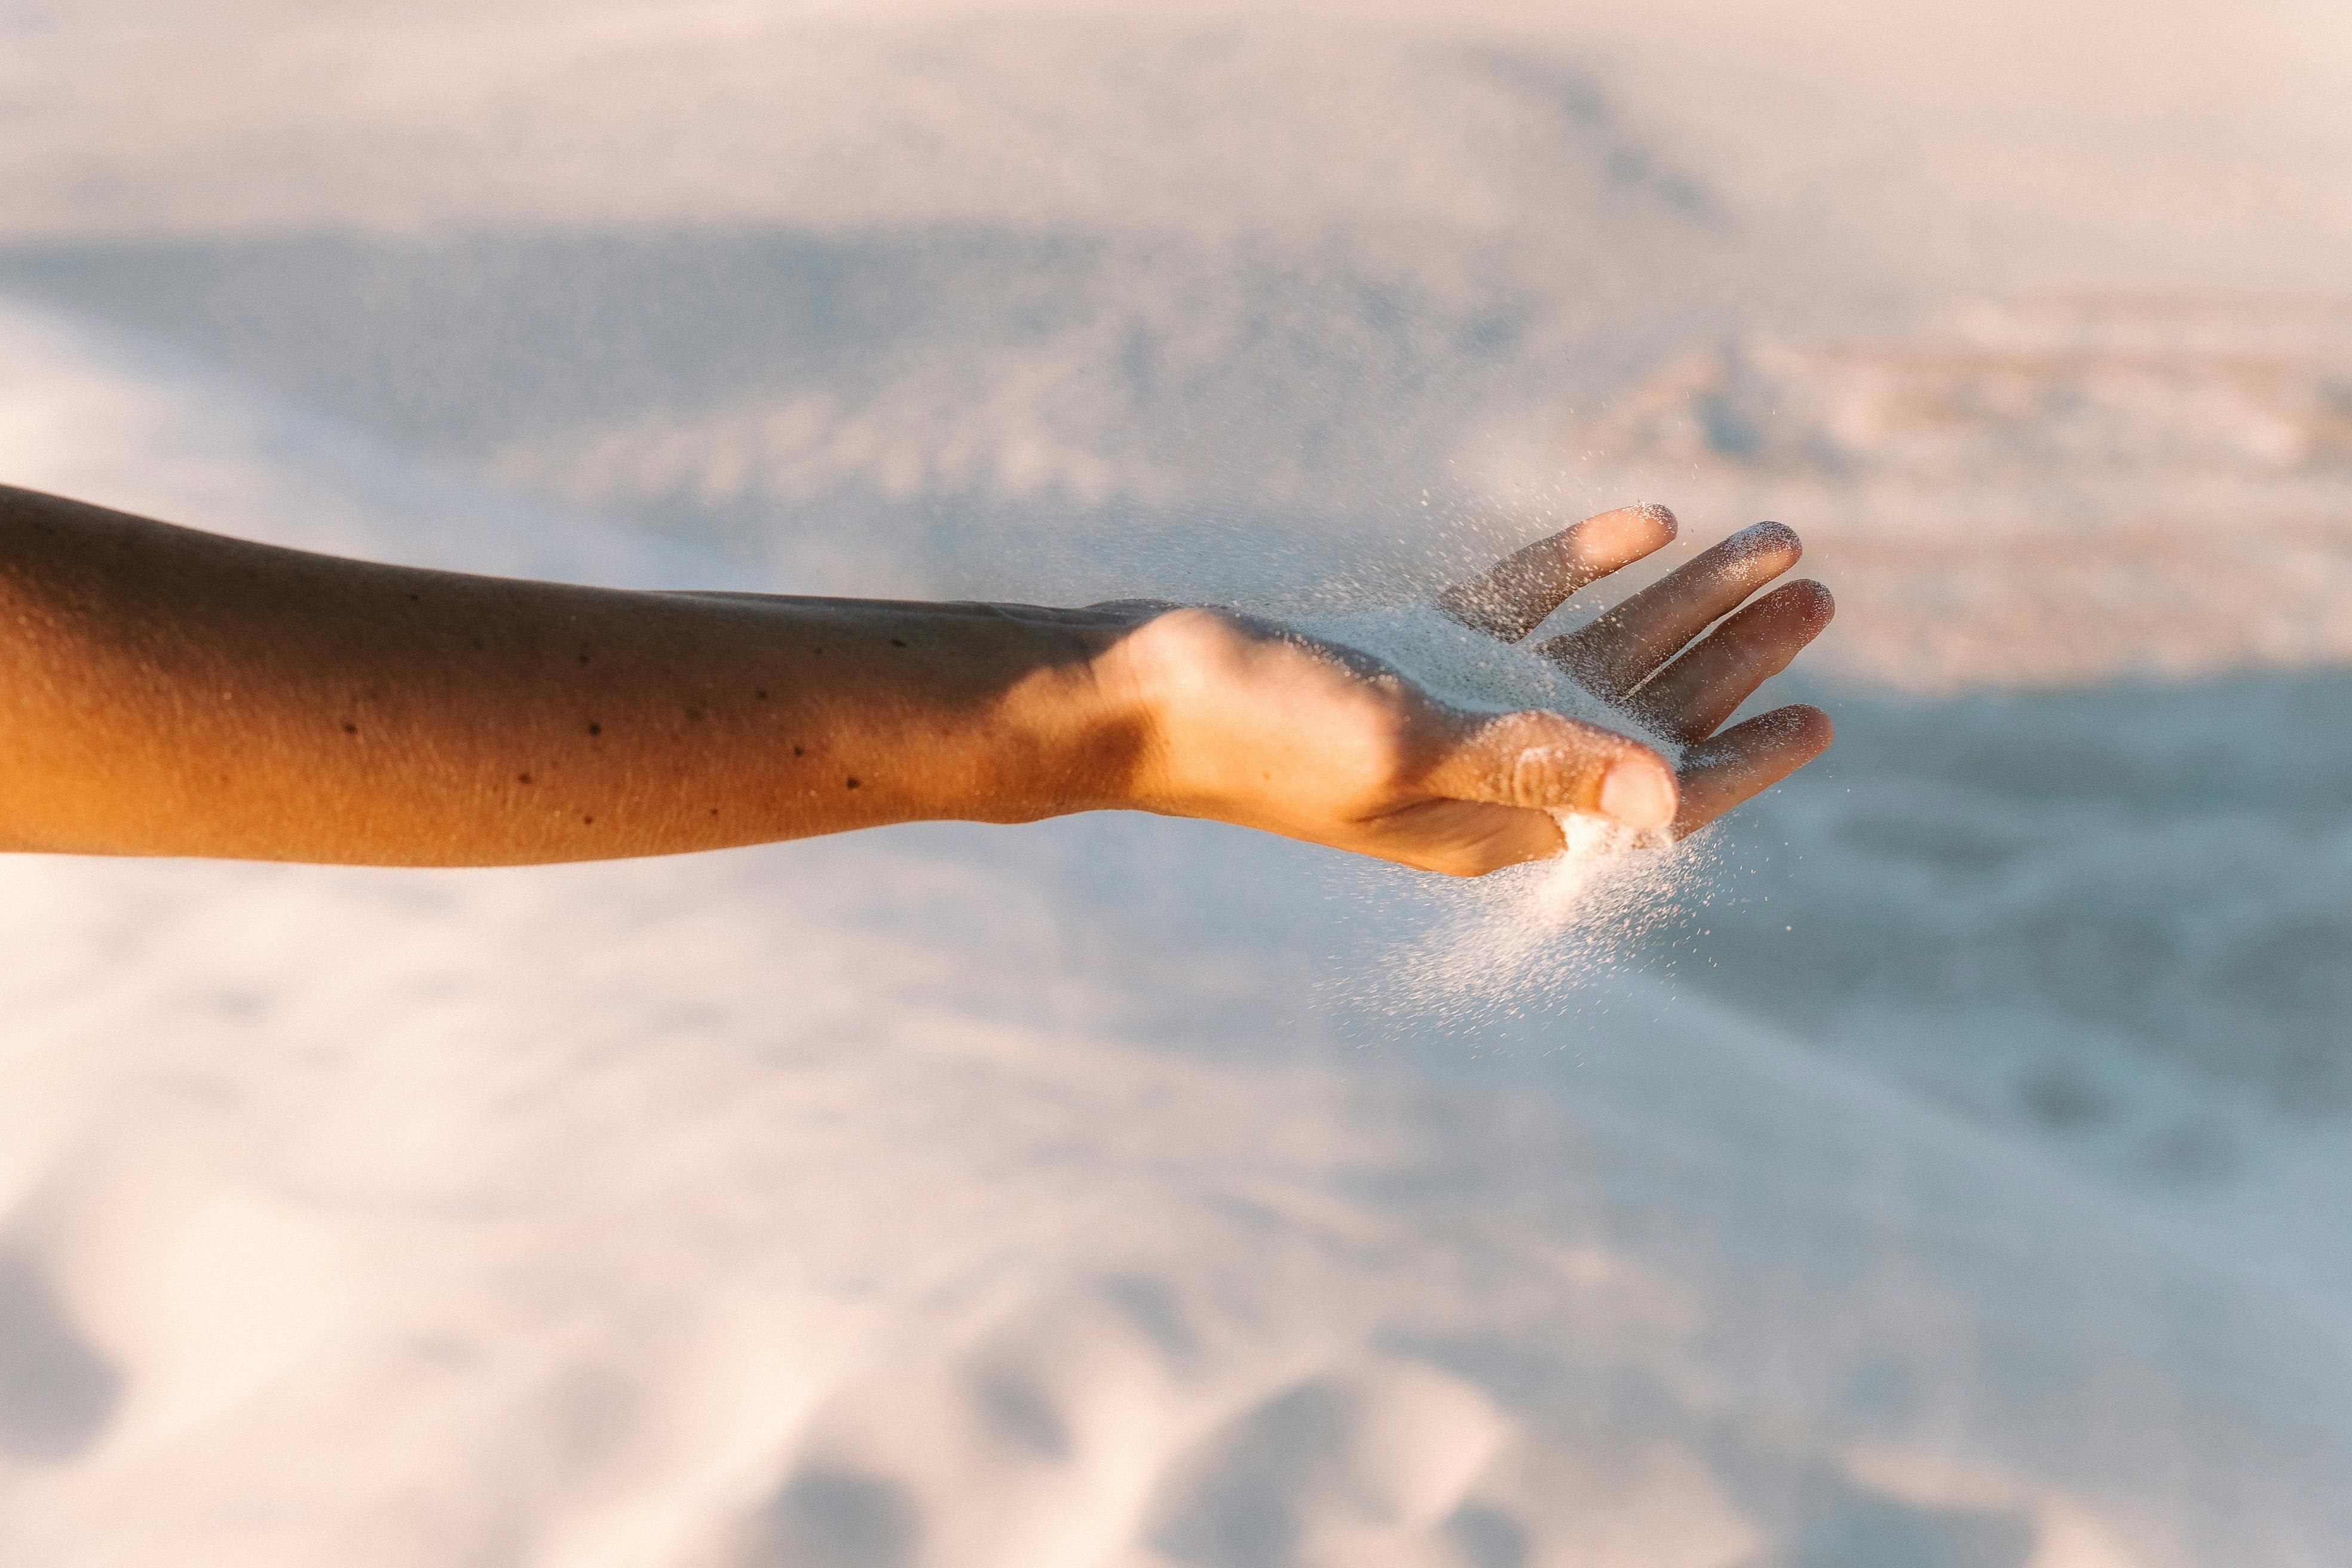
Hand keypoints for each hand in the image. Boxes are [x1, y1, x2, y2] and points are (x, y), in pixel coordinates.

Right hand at [1113, 505, 1832, 875]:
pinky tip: (1645, 525)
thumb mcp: (1406, 744)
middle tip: (1815, 589)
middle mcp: (1492, 769)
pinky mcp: (1416, 651)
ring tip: (1770, 539)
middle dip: (1730, 653)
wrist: (1134, 691)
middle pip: (1643, 709)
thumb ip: (1536, 762)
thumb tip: (1665, 796)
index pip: (1650, 797)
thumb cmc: (1261, 730)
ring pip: (1598, 648)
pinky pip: (1526, 605)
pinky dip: (1585, 566)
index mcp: (1499, 819)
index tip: (1818, 716)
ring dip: (1680, 598)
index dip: (1739, 760)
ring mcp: (1455, 705)